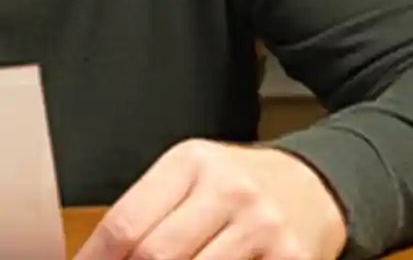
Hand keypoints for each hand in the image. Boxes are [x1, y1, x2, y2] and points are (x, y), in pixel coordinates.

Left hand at [74, 139, 346, 259]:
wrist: (316, 186)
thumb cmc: (239, 186)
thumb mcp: (190, 179)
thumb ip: (147, 213)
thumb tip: (96, 257)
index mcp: (190, 163)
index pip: (125, 222)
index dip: (96, 259)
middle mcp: (228, 190)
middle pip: (156, 255)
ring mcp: (262, 227)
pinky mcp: (290, 259)